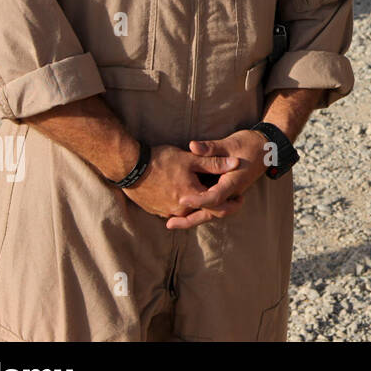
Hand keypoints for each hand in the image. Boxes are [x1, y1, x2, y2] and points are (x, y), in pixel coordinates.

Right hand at [122, 144, 241, 222]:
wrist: (129, 167)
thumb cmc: (161, 161)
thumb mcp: (190, 159)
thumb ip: (214, 163)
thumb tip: (236, 163)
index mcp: (191, 198)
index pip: (218, 207)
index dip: (231, 202)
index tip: (240, 197)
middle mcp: (180, 210)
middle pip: (204, 211)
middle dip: (216, 204)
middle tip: (229, 197)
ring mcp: (167, 212)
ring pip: (189, 211)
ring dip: (200, 205)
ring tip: (208, 193)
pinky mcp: (156, 210)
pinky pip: (176, 210)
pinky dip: (185, 204)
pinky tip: (187, 193)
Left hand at [164, 130, 271, 228]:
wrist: (267, 148)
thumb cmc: (249, 144)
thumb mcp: (229, 143)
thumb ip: (210, 148)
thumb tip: (192, 146)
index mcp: (234, 181)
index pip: (215, 197)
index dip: (198, 200)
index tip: (182, 199)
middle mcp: (233, 192)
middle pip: (213, 213)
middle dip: (192, 219)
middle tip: (170, 224)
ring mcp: (231, 194)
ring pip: (213, 212)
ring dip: (194, 218)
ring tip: (173, 222)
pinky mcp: (228, 192)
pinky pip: (214, 207)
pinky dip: (200, 211)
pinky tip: (184, 211)